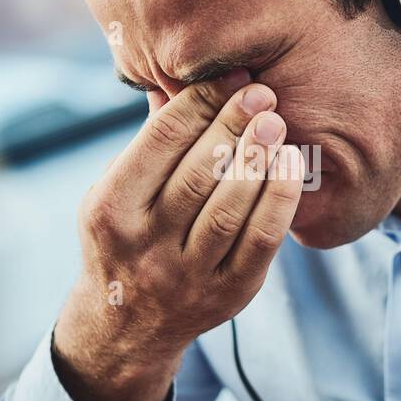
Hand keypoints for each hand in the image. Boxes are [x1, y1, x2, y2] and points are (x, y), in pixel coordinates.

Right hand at [53, 69, 303, 400]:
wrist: (127, 325)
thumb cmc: (124, 238)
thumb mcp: (114, 190)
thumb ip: (149, 141)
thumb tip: (177, 77)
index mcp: (110, 209)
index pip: (160, 142)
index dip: (200, 103)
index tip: (232, 75)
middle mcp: (145, 244)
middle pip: (198, 173)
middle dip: (233, 126)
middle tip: (263, 93)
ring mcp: (186, 275)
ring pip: (229, 208)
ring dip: (258, 159)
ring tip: (277, 124)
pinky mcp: (227, 295)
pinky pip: (260, 242)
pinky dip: (279, 200)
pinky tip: (290, 165)